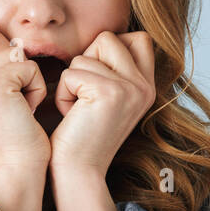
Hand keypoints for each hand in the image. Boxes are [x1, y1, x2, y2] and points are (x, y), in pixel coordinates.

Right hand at [0, 20, 50, 175]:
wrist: (14, 170)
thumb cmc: (5, 134)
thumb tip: (4, 40)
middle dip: (0, 45)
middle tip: (9, 77)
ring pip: (7, 45)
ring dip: (23, 69)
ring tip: (19, 99)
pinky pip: (28, 65)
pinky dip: (36, 86)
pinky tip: (28, 109)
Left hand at [48, 30, 156, 179]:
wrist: (78, 172)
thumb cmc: (82, 135)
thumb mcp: (107, 99)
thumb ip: (113, 70)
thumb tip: (102, 39)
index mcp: (147, 86)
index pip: (138, 38)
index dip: (108, 48)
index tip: (94, 78)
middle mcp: (144, 86)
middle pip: (109, 38)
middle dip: (86, 59)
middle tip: (83, 92)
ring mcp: (130, 88)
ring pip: (86, 54)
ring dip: (72, 79)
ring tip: (77, 107)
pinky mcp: (109, 92)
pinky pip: (72, 72)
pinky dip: (62, 93)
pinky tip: (70, 115)